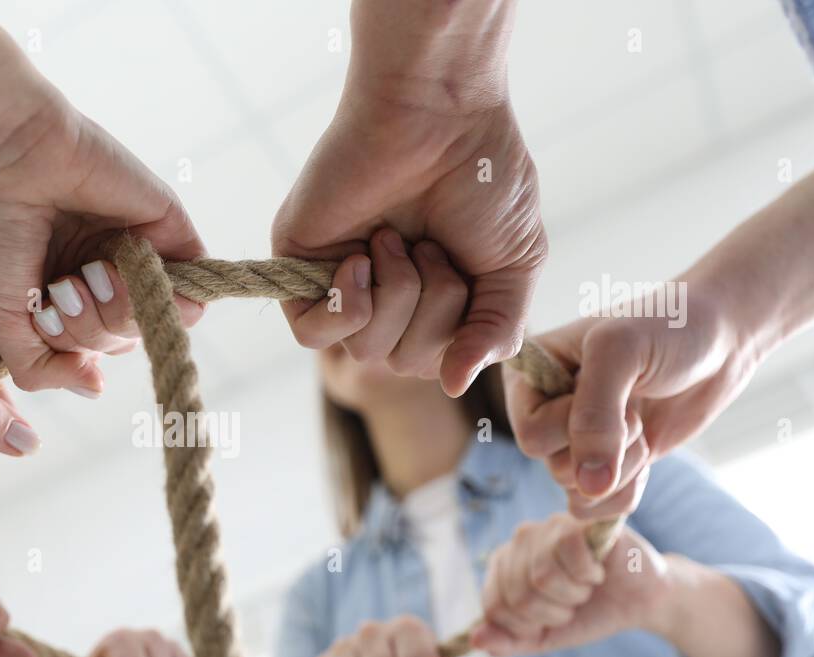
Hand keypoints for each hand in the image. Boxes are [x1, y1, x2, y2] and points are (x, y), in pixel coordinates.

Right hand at [0, 81, 205, 394]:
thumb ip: (42, 368)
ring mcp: (143, 251)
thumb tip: (94, 388)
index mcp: (72, 291)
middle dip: (89, 329)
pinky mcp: (171, 228)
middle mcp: (110, 272)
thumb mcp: (3, 321)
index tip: (41, 312)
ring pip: (160, 322)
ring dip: (117, 314)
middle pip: (127, 340)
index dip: (72, 346)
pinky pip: (192, 292)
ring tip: (84, 274)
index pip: (98, 349)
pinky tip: (114, 268)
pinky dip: (155, 296)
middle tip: (62, 287)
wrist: (2, 155)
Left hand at [272, 87, 545, 395]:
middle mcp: (381, 297)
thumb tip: (454, 385)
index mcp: (428, 302)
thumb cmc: (482, 178)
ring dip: (398, 295)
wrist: (439, 116)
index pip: (433, 364)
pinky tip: (363, 258)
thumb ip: (495, 332)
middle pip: (399, 364)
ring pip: (362, 352)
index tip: (468, 263)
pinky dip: (350, 305)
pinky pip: (312, 335)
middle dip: (433, 309)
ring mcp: (337, 285)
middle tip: (432, 243)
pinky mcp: (298, 269)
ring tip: (397, 238)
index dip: (458, 331)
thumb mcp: (515, 266)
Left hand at [471, 515, 671, 655]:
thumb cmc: (590, 613)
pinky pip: (568, 555)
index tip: (552, 621)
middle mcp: (518, 540)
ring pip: (541, 577)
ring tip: (587, 586)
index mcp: (503, 566)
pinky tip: (598, 569)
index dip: (527, 627)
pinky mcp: (577, 520)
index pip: (494, 607)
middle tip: (575, 602)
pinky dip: (589, 574)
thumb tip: (476, 640)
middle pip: (518, 595)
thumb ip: (509, 641)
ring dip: (573, 595)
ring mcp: (546, 526)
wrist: (641, 600)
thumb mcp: (545, 637)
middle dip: (554, 614)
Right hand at [506, 301, 755, 519]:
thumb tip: (589, 486)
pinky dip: (625, 492)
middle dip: (608, 446)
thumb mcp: (621, 350)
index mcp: (530, 376)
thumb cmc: (668, 328)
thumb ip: (596, 414)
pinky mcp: (603, 465)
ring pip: (575, 491)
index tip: (616, 391)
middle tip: (636, 407)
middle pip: (553, 466)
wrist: (721, 339)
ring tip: (643, 424)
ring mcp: (572, 441)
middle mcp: (543, 411)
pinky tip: (647, 454)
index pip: (531, 434)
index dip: (576, 426)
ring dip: (622, 468)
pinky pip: (594, 506)